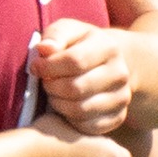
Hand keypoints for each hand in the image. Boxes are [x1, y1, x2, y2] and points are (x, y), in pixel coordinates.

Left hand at [31, 19, 133, 135]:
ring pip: (80, 110)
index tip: (35, 66)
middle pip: (76, 88)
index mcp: (109, 47)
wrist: (110, 63)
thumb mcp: (68, 30)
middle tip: (45, 82)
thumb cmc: (80, 44)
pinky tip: (65, 105)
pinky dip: (70, 119)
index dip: (48, 66)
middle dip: (51, 86)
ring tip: (53, 93)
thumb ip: (55, 37)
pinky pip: (87, 126)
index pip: (75, 61)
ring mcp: (122, 98)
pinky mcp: (118, 117)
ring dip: (58, 103)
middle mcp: (120, 74)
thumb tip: (44, 49)